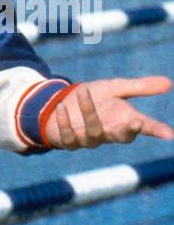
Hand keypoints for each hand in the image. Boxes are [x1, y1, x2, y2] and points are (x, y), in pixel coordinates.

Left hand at [43, 77, 173, 149]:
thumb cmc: (96, 97)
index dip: (156, 130)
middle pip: (123, 136)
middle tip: (137, 121)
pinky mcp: (70, 141)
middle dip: (130, 130)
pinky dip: (65, 123)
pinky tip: (61, 107)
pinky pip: (69, 137)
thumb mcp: (117, 88)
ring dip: (88, 111)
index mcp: (124, 121)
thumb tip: (169, 83)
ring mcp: (90, 139)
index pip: (144, 126)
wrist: (65, 103)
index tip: (168, 133)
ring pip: (93, 132)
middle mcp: (110, 133)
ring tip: (82, 91)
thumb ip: (140, 87)